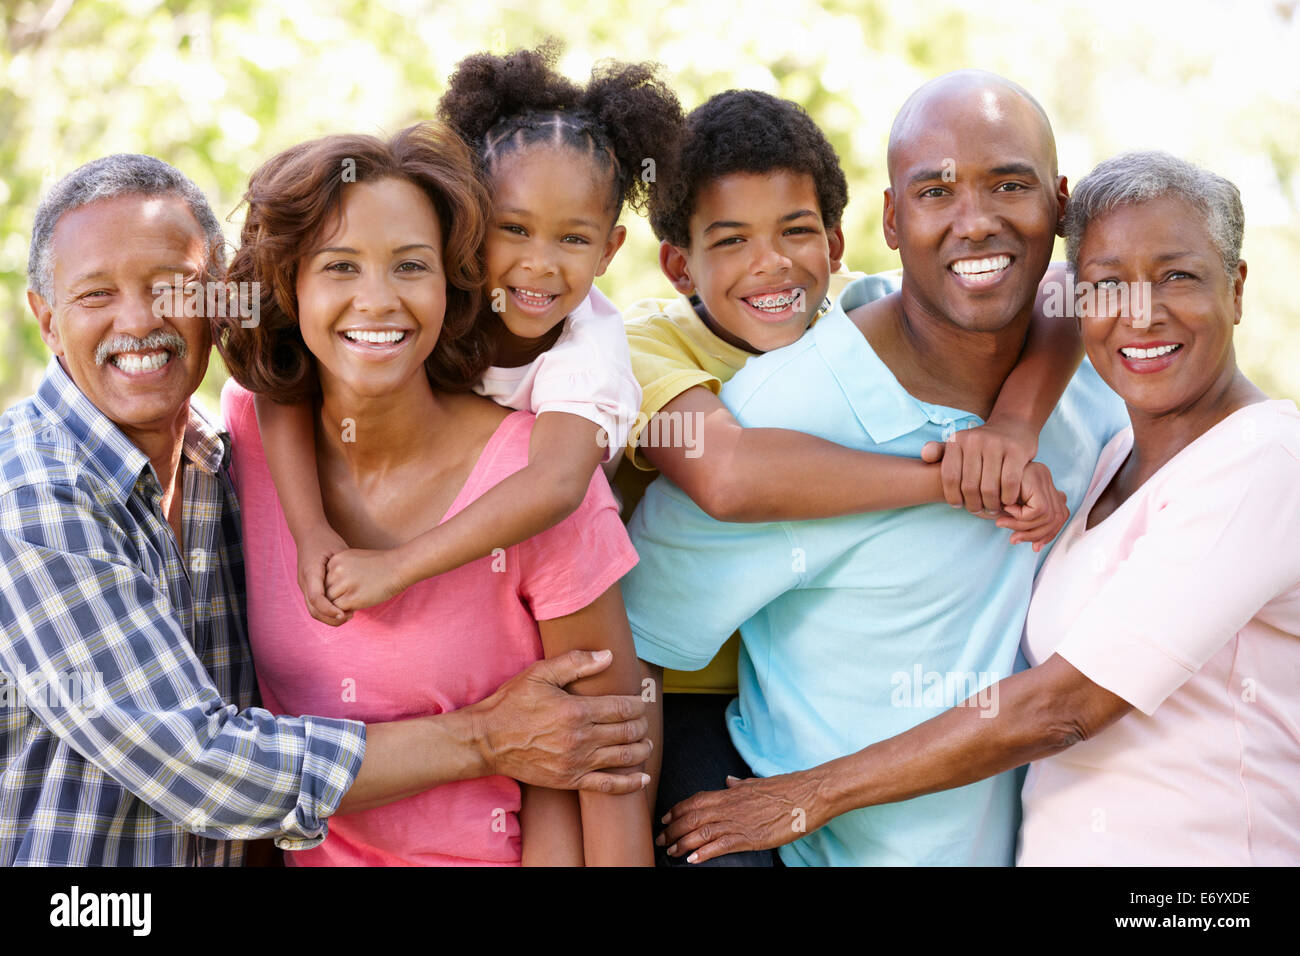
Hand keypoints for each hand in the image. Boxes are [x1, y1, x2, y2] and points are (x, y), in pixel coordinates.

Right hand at [295, 526, 351, 625]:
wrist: (308, 533)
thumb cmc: (326, 539)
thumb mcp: (338, 550)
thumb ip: (344, 568)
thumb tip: (356, 586)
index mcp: (310, 572)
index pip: (316, 598)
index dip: (330, 610)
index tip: (346, 614)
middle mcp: (304, 582)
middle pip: (313, 610)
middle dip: (330, 619)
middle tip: (350, 617)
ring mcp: (303, 585)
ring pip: (312, 610)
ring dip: (328, 617)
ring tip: (348, 615)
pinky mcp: (307, 586)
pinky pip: (314, 604)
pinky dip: (326, 611)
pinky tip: (341, 608)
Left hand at [325, 547, 408, 611]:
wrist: (399, 566)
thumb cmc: (380, 564)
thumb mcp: (354, 559)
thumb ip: (340, 571)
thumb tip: (329, 589)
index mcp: (335, 559)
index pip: (323, 579)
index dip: (333, 587)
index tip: (346, 588)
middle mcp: (336, 570)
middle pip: (324, 591)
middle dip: (334, 597)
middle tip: (348, 599)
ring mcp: (343, 584)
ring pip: (329, 602)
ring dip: (338, 606)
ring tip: (352, 604)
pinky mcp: (352, 598)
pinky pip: (338, 610)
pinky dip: (344, 612)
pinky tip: (355, 609)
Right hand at [470, 649, 651, 793]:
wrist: (486, 740)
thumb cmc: (512, 703)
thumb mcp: (540, 674)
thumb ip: (575, 662)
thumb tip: (608, 656)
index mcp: (576, 710)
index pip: (621, 708)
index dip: (637, 705)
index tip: (640, 701)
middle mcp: (581, 738)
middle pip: (626, 732)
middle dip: (641, 725)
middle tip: (644, 720)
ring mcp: (576, 762)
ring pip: (622, 757)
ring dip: (640, 749)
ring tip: (646, 743)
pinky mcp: (569, 780)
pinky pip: (607, 786)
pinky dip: (629, 783)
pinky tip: (642, 777)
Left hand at [657, 771, 824, 863]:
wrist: (809, 794)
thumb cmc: (787, 788)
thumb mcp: (758, 782)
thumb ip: (740, 784)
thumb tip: (728, 781)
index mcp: (731, 793)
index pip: (695, 800)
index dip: (677, 810)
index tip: (666, 819)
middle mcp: (730, 806)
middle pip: (692, 817)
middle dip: (673, 830)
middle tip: (661, 840)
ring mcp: (739, 821)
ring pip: (701, 831)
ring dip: (682, 843)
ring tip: (671, 852)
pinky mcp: (750, 837)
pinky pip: (721, 845)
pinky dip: (704, 852)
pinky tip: (692, 859)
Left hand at [921, 419, 1038, 514]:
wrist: (1013, 426)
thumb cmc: (981, 443)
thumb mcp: (959, 444)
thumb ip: (939, 451)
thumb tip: (924, 456)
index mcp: (957, 441)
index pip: (949, 477)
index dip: (952, 496)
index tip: (958, 505)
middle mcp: (975, 440)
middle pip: (969, 486)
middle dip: (973, 504)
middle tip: (977, 510)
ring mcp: (996, 445)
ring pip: (989, 488)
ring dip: (990, 505)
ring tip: (991, 509)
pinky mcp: (1016, 451)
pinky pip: (1009, 483)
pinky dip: (1007, 497)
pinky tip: (1006, 501)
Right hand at [995, 461, 1068, 551]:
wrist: (974, 474)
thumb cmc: (986, 492)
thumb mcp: (1008, 508)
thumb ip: (1025, 520)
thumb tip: (1038, 543)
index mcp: (1043, 482)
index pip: (1060, 514)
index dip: (1049, 534)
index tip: (1034, 547)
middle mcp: (1045, 477)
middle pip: (1057, 517)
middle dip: (1036, 534)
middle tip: (1015, 539)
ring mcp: (1042, 476)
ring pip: (1048, 516)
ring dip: (1023, 526)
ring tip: (1003, 523)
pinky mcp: (1036, 479)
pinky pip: (1038, 510)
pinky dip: (1021, 517)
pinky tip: (1006, 509)